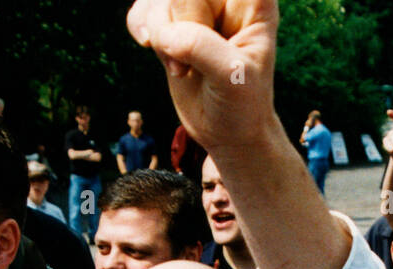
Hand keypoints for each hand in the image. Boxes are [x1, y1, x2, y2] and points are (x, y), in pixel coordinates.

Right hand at [126, 0, 278, 152]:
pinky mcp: (174, 19)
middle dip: (175, 27)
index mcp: (252, 1)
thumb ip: (200, 46)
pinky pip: (145, 5)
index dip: (198, 17)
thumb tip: (163, 34)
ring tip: (181, 68)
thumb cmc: (241, 102)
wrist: (228, 130)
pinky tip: (153, 49)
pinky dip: (140, 25)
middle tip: (189, 66)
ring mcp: (199, 6)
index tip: (214, 47)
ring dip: (159, 35)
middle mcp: (226, 0)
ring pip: (159, 0)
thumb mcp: (232, 76)